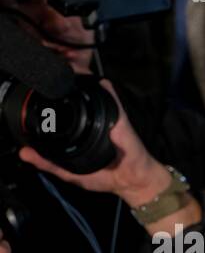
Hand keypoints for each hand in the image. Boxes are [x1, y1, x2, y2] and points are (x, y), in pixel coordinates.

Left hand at [17, 80, 172, 208]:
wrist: (132, 181)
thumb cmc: (107, 178)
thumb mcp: (70, 173)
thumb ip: (48, 163)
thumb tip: (24, 153)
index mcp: (80, 135)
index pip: (63, 115)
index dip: (52, 104)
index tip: (39, 95)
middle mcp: (93, 124)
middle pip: (77, 101)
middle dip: (65, 87)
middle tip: (52, 78)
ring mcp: (107, 121)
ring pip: (93, 97)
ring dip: (84, 82)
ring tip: (72, 71)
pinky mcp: (120, 120)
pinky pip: (113, 101)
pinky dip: (107, 90)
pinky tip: (100, 82)